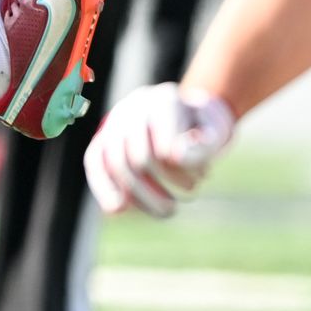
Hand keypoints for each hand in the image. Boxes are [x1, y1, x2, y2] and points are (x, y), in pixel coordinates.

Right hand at [86, 83, 234, 217]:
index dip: (180, 168)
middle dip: (165, 185)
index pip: (164, 142)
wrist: (185, 117)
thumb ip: (204, 146)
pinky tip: (117, 210)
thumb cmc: (203, 128)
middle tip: (190, 193)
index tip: (202, 177)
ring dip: (142, 196)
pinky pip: (94, 163)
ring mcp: (115, 122)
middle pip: (140, 157)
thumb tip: (176, 158)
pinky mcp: (102, 138)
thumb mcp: (216, 133)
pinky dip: (104, 189)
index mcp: (164, 100)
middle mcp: (134, 108)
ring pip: (117, 164)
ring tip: (168, 211)